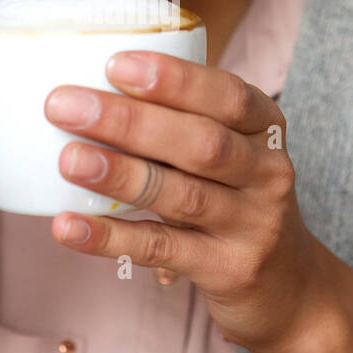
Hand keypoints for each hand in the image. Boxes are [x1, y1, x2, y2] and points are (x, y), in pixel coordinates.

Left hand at [44, 51, 326, 352]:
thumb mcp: (232, 154)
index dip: (174, 79)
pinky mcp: (227, 269)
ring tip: (68, 160)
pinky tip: (69, 226)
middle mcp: (267, 173)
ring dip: (120, 175)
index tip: (115, 64)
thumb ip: (181, 124)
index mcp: (265, 130)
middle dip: (128, 121)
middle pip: (200, 142)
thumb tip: (86, 93)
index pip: (227, 96)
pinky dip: (111, 237)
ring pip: (181, 195)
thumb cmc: (237, 201)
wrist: (288, 287)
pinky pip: (162, 249)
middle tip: (65, 106)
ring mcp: (251, 224)